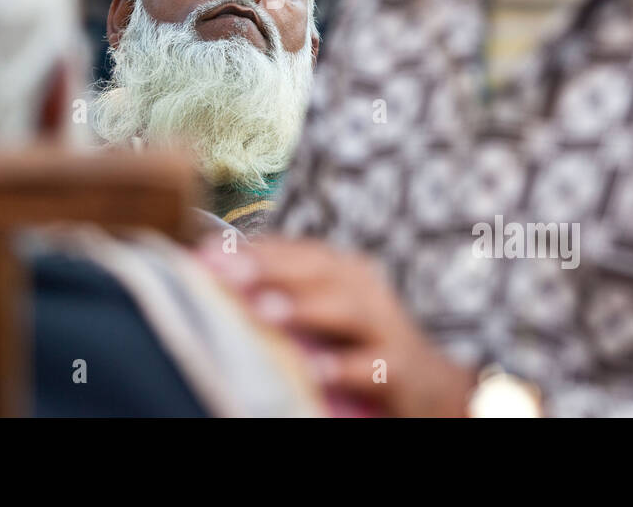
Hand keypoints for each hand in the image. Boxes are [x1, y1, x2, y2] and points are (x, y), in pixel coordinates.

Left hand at [197, 235, 474, 416]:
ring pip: (344, 310)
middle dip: (269, 268)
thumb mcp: (321, 312)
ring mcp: (384, 326)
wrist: (428, 384)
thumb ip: (279, 293)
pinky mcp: (400, 369)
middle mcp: (362, 288)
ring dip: (304, 308)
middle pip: (315, 270)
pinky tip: (315, 370)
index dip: (250, 249)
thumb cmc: (357, 343)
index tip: (204, 251)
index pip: (291, 250)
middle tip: (225, 273)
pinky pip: (371, 366)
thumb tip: (208, 274)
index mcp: (340, 270)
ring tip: (264, 311)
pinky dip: (344, 367)